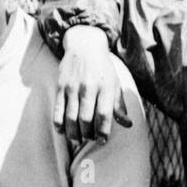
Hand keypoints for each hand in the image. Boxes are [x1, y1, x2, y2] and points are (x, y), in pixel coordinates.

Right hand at [52, 25, 130, 143]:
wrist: (84, 45)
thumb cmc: (102, 69)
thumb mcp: (114, 84)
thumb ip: (119, 105)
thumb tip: (128, 125)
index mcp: (105, 87)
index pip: (104, 114)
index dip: (103, 131)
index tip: (102, 140)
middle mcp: (88, 87)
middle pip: (86, 119)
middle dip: (88, 134)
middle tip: (89, 138)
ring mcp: (72, 87)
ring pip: (71, 117)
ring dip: (73, 133)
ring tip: (77, 139)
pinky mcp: (60, 87)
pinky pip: (57, 110)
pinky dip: (59, 124)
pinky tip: (63, 131)